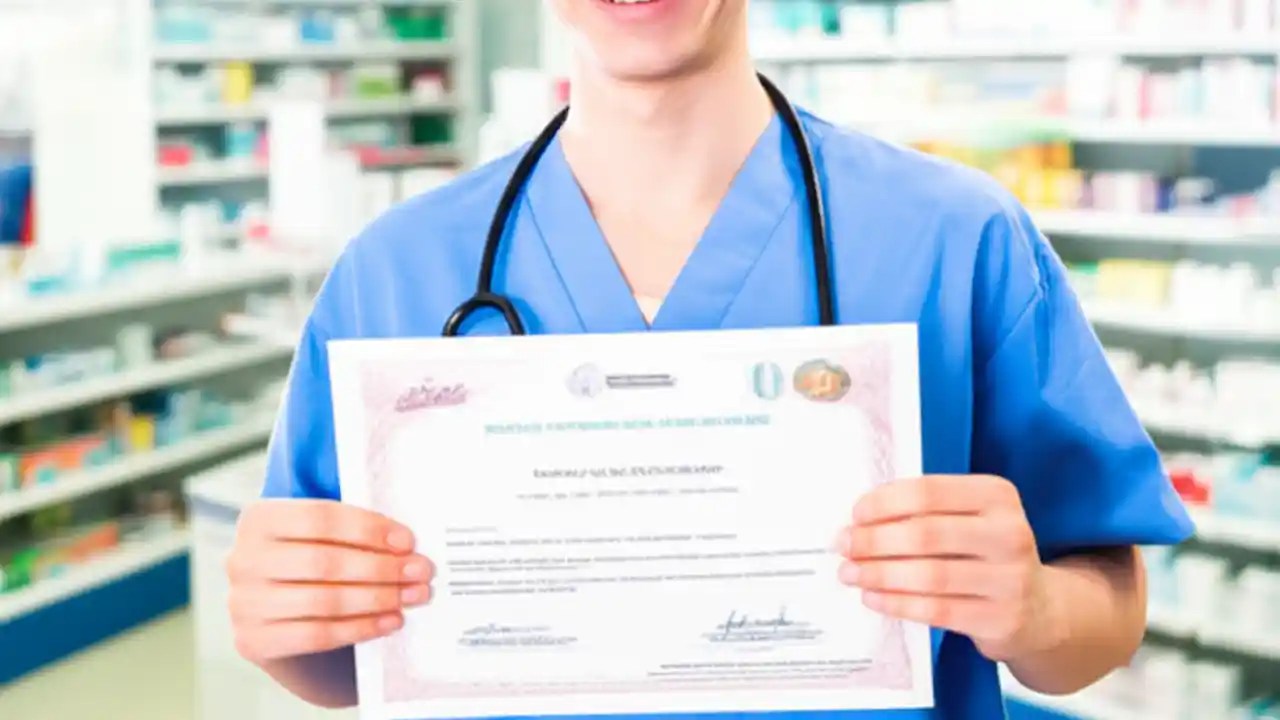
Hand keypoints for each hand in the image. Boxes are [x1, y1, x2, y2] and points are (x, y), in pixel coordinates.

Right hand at [227, 499, 433, 665]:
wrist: (275, 608)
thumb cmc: (309, 558)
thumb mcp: (318, 533)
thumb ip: (350, 529)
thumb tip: (405, 543)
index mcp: (259, 519)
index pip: (319, 517)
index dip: (367, 529)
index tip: (406, 540)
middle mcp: (243, 559)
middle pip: (323, 562)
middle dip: (380, 567)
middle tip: (420, 571)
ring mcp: (244, 603)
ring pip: (323, 601)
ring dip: (377, 599)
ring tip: (412, 596)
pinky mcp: (253, 640)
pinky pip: (317, 635)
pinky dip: (360, 628)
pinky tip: (389, 621)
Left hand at [836, 475, 1062, 661]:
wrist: (1039, 608)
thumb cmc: (985, 553)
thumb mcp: (970, 518)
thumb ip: (926, 511)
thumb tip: (859, 520)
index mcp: (998, 496)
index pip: (929, 492)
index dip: (884, 503)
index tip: (856, 514)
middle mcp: (1010, 534)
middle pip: (925, 534)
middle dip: (873, 541)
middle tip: (843, 545)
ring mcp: (1010, 579)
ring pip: (928, 576)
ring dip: (879, 574)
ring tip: (850, 573)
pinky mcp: (1001, 619)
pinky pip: (936, 611)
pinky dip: (897, 603)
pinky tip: (872, 597)